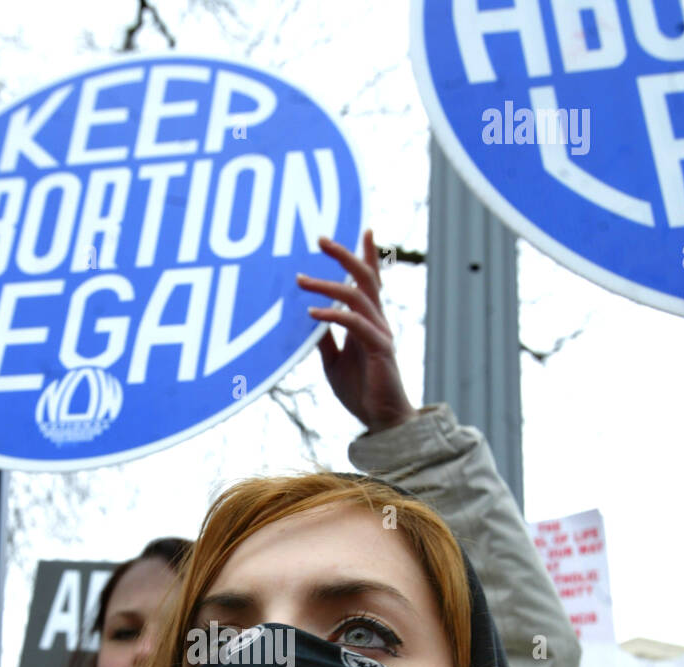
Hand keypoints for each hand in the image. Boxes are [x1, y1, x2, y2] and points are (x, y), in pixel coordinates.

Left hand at [297, 231, 415, 432]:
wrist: (382, 421)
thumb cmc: (361, 392)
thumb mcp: (334, 363)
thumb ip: (324, 340)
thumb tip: (308, 319)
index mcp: (368, 322)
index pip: (370, 281)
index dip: (368, 254)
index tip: (364, 229)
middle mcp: (377, 322)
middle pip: (365, 278)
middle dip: (345, 255)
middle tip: (321, 238)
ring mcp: (380, 333)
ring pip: (357, 296)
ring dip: (327, 285)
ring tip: (301, 279)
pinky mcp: (379, 349)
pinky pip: (355, 325)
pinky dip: (332, 316)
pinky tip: (312, 314)